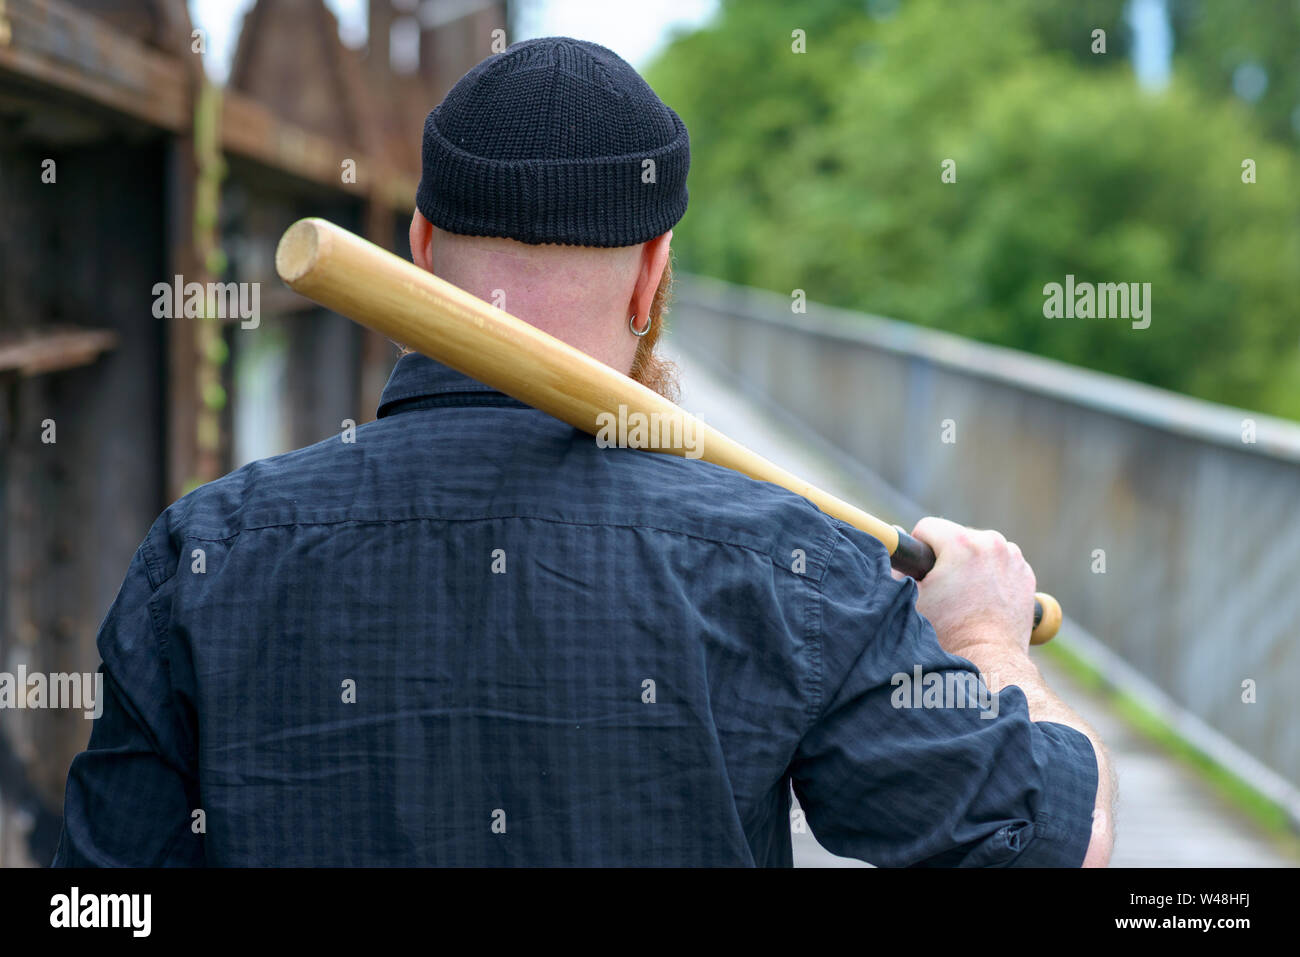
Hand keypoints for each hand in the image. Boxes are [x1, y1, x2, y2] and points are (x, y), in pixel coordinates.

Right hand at [908, 516, 1036, 659]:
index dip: (918, 549)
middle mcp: (991, 542)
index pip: (927, 527)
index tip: (921, 572)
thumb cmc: (947, 630)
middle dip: (946, 555)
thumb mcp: (914, 596)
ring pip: (980, 547)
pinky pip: (1001, 561)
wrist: (989, 657)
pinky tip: (985, 598)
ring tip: (966, 595)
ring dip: (971, 562)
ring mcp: (1013, 557)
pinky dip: (992, 573)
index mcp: (961, 542)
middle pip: (956, 535)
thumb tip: (896, 533)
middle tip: (945, 589)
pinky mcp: (1025, 572)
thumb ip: (899, 564)